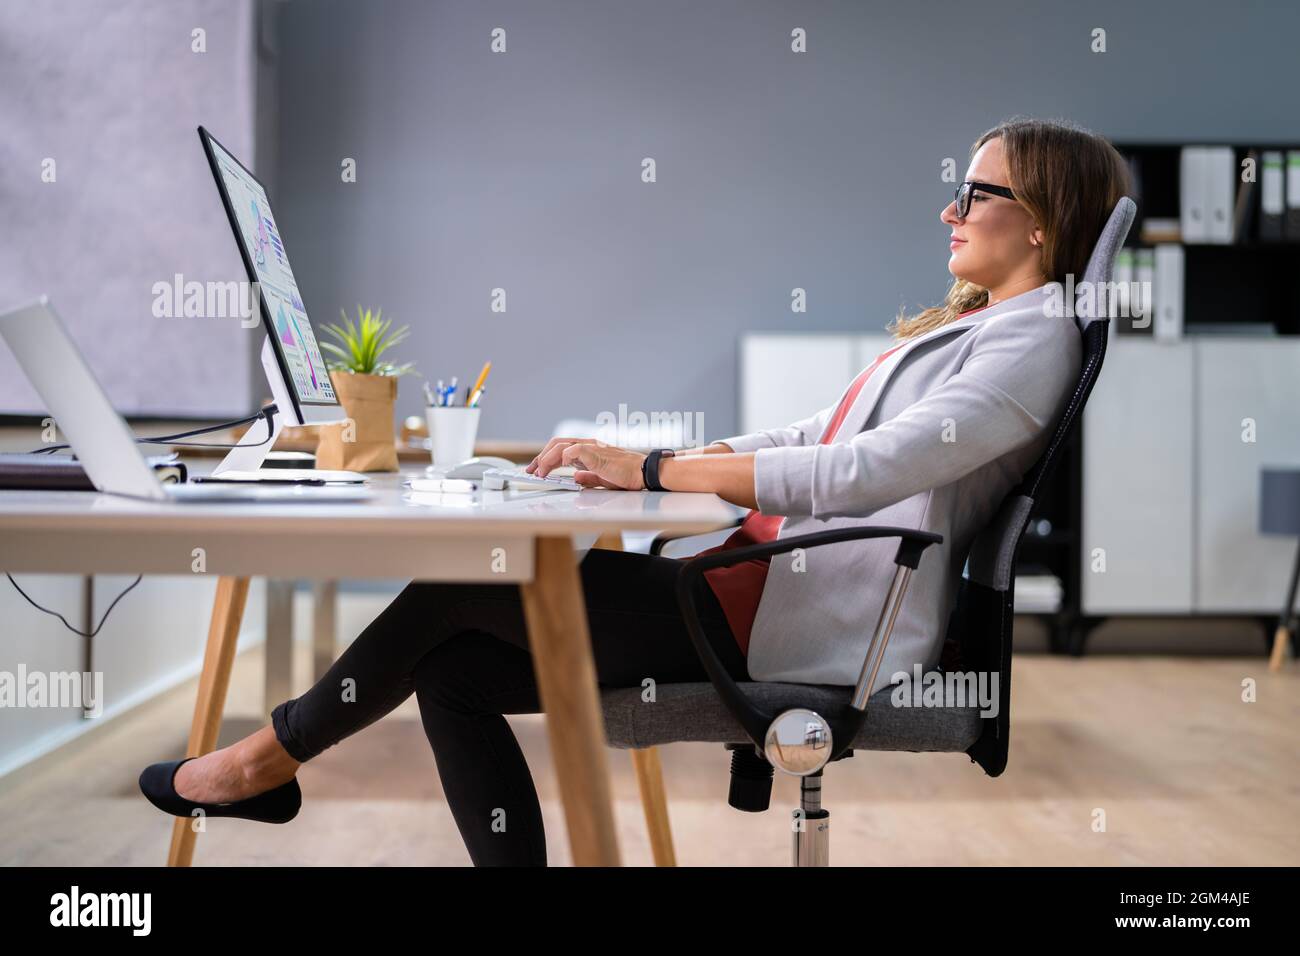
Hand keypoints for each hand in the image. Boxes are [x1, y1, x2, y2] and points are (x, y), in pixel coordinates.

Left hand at [528, 437, 645, 489]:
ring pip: (561, 446)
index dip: (545, 458)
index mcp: (588, 450)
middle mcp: (588, 445)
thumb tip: (575, 477)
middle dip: (540, 458)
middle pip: (556, 444)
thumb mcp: (602, 478)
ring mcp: (591, 447)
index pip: (560, 448)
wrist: (643, 472)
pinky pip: (574, 450)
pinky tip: (557, 468)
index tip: (535, 469)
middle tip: (531, 471)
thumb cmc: (627, 474)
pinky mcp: (596, 453)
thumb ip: (588, 476)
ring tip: (540, 472)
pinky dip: (562, 457)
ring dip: (546, 459)